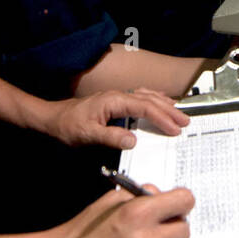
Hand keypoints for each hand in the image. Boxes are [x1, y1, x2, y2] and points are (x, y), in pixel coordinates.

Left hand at [40, 88, 188, 148]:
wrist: (53, 119)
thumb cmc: (68, 126)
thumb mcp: (87, 135)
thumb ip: (111, 137)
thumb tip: (133, 141)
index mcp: (114, 101)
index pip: (144, 108)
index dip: (162, 118)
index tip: (175, 129)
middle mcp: (117, 96)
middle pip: (150, 100)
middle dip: (169, 110)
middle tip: (185, 122)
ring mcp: (116, 97)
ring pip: (146, 96)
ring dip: (164, 104)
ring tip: (179, 112)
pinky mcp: (114, 102)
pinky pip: (140, 97)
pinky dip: (153, 99)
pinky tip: (158, 101)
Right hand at [43, 185, 194, 237]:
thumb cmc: (82, 232)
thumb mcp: (109, 201)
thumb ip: (139, 195)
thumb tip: (161, 197)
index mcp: (137, 215)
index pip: (184, 201)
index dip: (180, 200)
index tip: (176, 204)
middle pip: (184, 230)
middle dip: (174, 224)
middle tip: (160, 225)